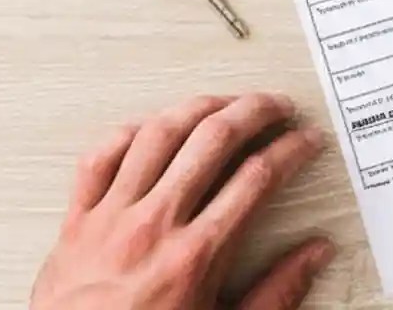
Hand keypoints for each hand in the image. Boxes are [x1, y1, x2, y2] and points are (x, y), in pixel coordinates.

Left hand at [31, 93, 332, 309]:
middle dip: (255, 111)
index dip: (291, 149)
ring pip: (160, 134)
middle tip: (276, 107)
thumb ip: (277, 292)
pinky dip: (129, 131)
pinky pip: (100, 155)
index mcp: (196, 255)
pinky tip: (154, 125)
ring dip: (200, 107)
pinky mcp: (77, 219)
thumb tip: (314, 255)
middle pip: (213, 139)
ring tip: (225, 102)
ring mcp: (112, 217)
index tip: (305, 140)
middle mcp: (154, 226)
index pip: (258, 177)